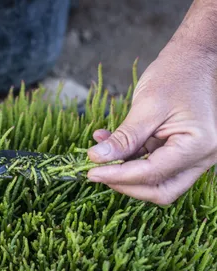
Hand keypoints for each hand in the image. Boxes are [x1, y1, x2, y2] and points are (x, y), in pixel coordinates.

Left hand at [86, 45, 216, 204]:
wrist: (194, 58)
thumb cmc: (176, 74)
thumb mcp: (147, 106)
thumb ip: (124, 137)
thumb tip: (96, 159)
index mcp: (198, 145)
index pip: (153, 174)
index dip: (118, 176)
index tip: (91, 172)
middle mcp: (201, 157)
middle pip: (160, 190)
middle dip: (125, 185)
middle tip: (97, 172)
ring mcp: (193, 157)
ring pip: (156, 182)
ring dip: (125, 173)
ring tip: (99, 154)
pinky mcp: (181, 152)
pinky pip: (154, 165)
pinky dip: (130, 160)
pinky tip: (109, 144)